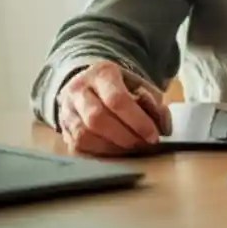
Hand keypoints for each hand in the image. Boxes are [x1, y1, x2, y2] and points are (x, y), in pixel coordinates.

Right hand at [56, 61, 171, 155]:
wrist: (89, 83)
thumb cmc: (121, 87)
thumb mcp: (140, 86)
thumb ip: (154, 104)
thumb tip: (163, 127)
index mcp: (102, 73)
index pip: (117, 99)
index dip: (137, 121)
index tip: (153, 136)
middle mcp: (78, 89)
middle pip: (97, 119)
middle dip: (124, 137)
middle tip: (143, 145)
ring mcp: (66, 109)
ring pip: (84, 135)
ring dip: (111, 148)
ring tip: (131, 150)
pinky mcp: (63, 128)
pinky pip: (77, 147)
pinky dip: (99, 153)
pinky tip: (116, 152)